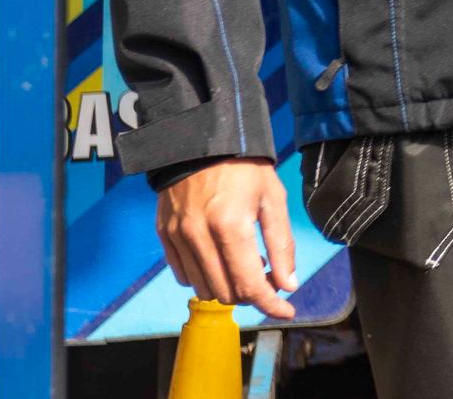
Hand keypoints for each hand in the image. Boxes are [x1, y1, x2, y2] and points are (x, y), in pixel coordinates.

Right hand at [158, 158, 296, 319]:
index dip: (270, 304)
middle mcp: (199, 235)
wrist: (201, 141)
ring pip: (203, 288)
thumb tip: (288, 284)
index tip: (286, 311)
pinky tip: (219, 259)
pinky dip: (204, 277)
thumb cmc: (245, 167)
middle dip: (251, 293)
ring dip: (227, 287)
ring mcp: (177, 237)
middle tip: (267, 276)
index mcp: (231, 225)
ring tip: (244, 263)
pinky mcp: (164, 235)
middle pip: (225, 292)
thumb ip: (281, 244)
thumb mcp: (273, 198)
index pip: (250, 284)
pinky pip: (182, 275)